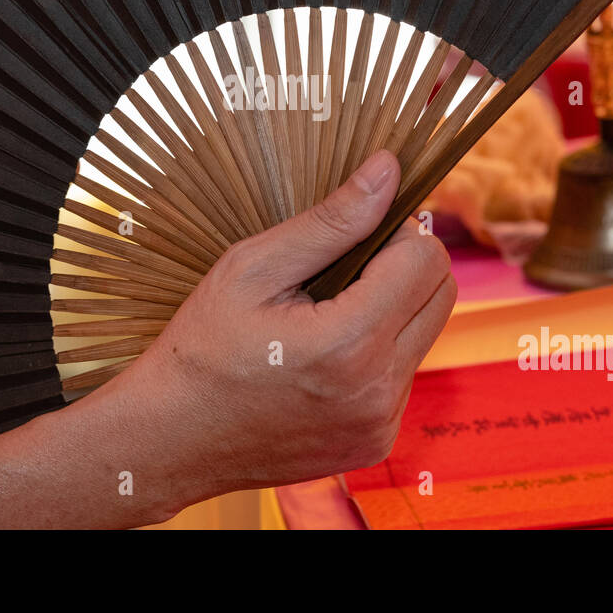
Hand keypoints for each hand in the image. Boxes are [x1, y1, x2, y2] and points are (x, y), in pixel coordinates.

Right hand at [0, 149, 455, 527]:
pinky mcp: (375, 442)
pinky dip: (379, 354)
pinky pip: (404, 375)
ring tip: (325, 314)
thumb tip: (388, 170)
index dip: (397, 233)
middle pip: (442, 294)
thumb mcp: (253, 268)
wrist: (171, 439)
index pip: (427, 259)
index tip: (354, 235)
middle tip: (342, 268)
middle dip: (404, 267)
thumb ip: (331, 220)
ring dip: (393, 311)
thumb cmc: (202, 348)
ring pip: (426, 333)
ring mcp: (380, 423)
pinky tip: (325, 356)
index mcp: (349, 342)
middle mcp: (377, 390)